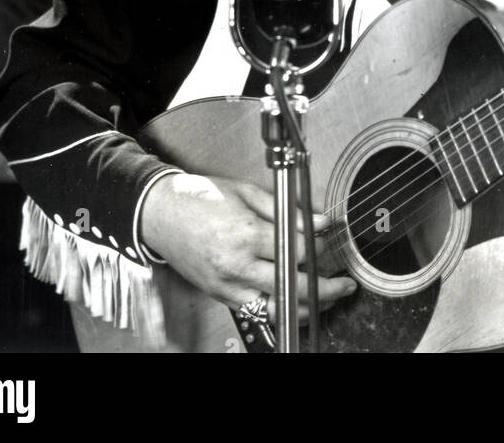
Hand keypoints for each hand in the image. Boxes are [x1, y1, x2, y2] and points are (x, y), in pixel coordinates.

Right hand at [138, 172, 356, 317]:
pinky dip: (279, 310)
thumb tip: (321, 222)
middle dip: (325, 289)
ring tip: (327, 301)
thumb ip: (288, 212)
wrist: (159, 213)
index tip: (327, 242)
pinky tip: (295, 303)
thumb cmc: (199, 197)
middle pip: (291, 286)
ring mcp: (226, 285)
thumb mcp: (248, 193)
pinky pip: (255, 311)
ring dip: (305, 308)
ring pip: (275, 308)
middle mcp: (235, 266)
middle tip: (344, 286)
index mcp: (244, 236)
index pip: (296, 251)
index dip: (318, 248)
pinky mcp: (218, 295)